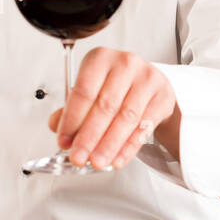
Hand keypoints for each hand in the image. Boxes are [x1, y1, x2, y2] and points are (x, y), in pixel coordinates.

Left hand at [49, 47, 179, 169]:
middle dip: (89, 137)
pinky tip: (117, 158)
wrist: (149, 85)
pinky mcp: (163, 96)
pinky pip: (144, 127)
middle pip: (105, 106)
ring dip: (109, 145)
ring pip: (126, 118)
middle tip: (79, 157)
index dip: (71, 119)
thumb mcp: (90, 91)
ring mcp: (147, 78)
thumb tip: (56, 126)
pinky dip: (129, 147)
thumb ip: (71, 109)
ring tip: (97, 162)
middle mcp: (125, 64)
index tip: (63, 141)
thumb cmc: (115, 86)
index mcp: (101, 58)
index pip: (83, 91)